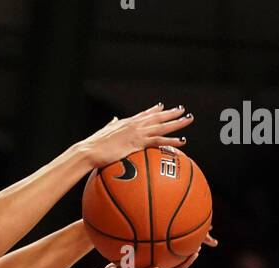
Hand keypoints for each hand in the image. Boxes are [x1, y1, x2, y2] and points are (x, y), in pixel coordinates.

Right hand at [78, 105, 192, 168]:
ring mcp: (137, 132)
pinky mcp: (138, 142)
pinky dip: (171, 140)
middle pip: (157, 116)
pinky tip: (182, 141)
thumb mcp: (104, 132)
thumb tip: (114, 119)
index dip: (154, 110)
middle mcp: (134, 124)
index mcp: (126, 122)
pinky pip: (159, 141)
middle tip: (182, 110)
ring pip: (162, 126)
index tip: (162, 106)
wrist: (90, 150)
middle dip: (170, 113)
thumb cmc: (94, 145)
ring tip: (188, 120)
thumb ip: (111, 125)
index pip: (143, 114)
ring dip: (177, 122)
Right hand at [97, 230, 216, 267]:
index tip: (196, 252)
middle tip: (196, 241)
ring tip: (183, 235)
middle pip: (175, 264)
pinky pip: (155, 253)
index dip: (187, 262)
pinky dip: (160, 244)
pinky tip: (161, 232)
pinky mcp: (144, 264)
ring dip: (174, 248)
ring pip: (166, 258)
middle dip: (185, 254)